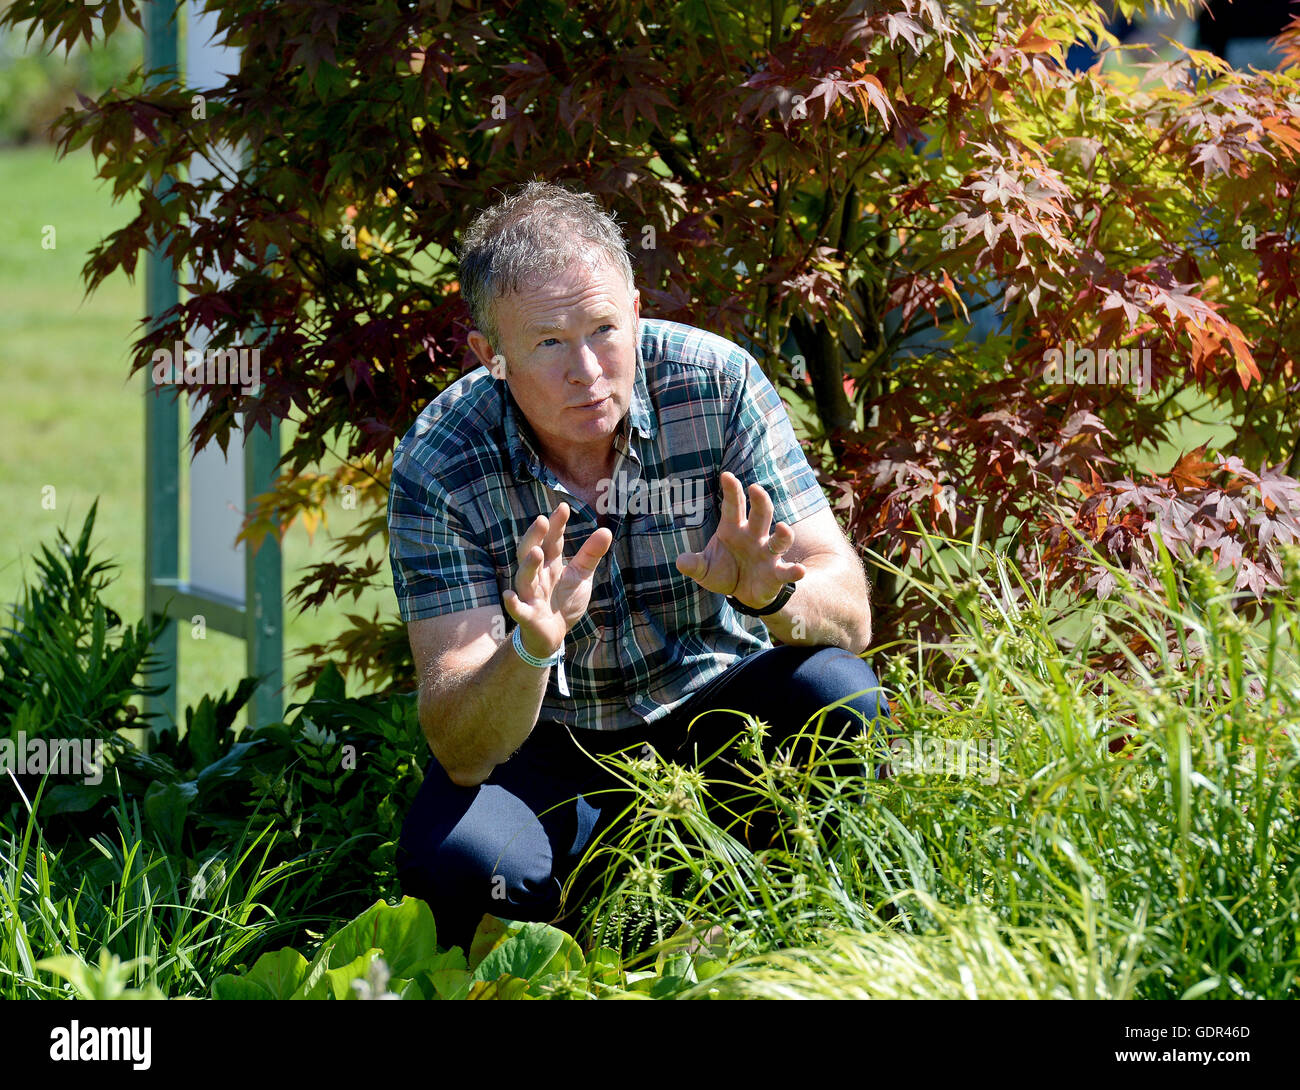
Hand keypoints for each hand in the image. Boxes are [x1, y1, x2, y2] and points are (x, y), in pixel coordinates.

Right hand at [503, 503, 612, 658]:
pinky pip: (518, 610)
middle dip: (535, 537)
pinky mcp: (528, 616)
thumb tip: (606, 529)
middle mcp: (538, 576)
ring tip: (537, 552)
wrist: (554, 635)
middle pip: (531, 552)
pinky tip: (509, 596)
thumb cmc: (563, 602)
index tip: (563, 507)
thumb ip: (591, 554)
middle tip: (542, 520)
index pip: (553, 541)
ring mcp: (531, 595)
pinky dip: (513, 604)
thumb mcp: (580, 576)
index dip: (556, 525)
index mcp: (551, 564)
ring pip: (525, 578)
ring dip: (529, 566)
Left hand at [674, 471, 806, 609]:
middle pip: (760, 514)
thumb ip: (694, 564)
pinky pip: (787, 571)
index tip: (726, 475)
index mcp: (733, 529)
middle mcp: (754, 536)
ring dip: (783, 533)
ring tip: (782, 527)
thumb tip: (680, 562)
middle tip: (756, 488)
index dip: (732, 491)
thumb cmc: (723, 572)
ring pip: (780, 539)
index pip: (733, 506)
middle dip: (760, 501)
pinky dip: (794, 571)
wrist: (741, 593)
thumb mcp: (704, 570)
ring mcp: (768, 554)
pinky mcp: (777, 573)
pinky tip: (799, 570)